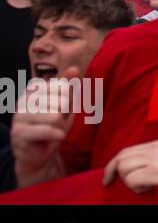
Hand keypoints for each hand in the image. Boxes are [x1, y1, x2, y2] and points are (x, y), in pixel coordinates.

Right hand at [11, 69, 78, 185]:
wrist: (40, 153)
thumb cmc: (54, 126)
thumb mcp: (66, 105)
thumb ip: (69, 87)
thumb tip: (74, 69)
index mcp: (35, 89)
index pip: (63, 87)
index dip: (69, 101)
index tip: (62, 109)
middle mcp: (24, 100)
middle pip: (60, 102)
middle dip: (65, 115)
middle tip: (58, 123)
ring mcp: (19, 116)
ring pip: (54, 117)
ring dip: (61, 127)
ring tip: (55, 130)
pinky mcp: (18, 133)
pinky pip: (46, 130)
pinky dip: (57, 135)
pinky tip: (56, 137)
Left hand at [103, 139, 157, 191]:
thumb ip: (144, 160)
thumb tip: (117, 164)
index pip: (124, 152)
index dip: (111, 167)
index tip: (107, 180)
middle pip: (121, 159)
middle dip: (122, 176)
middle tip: (136, 186)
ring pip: (124, 168)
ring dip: (131, 183)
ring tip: (146, 186)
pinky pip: (131, 180)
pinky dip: (137, 189)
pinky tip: (150, 189)